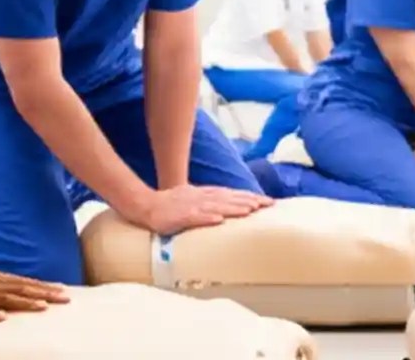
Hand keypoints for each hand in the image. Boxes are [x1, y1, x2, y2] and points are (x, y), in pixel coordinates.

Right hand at [0, 267, 67, 321]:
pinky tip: (1, 318)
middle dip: (43, 293)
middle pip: (20, 289)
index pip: (23, 283)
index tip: (62, 291)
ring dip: (23, 302)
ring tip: (42, 307)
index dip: (43, 287)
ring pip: (4, 297)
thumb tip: (16, 290)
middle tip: (64, 298)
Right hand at [136, 184, 271, 235]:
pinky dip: (207, 217)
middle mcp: (201, 197)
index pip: (231, 194)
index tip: (268, 201)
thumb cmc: (170, 207)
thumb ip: (210, 203)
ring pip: (216, 206)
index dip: (250, 197)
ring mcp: (190, 206)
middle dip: (249, 201)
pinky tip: (219, 219)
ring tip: (250, 210)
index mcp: (205, 194)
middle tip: (268, 204)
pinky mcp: (180, 216)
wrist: (146, 206)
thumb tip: (229, 210)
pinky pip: (195, 217)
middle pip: (229, 198)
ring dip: (233, 207)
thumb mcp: (193, 201)